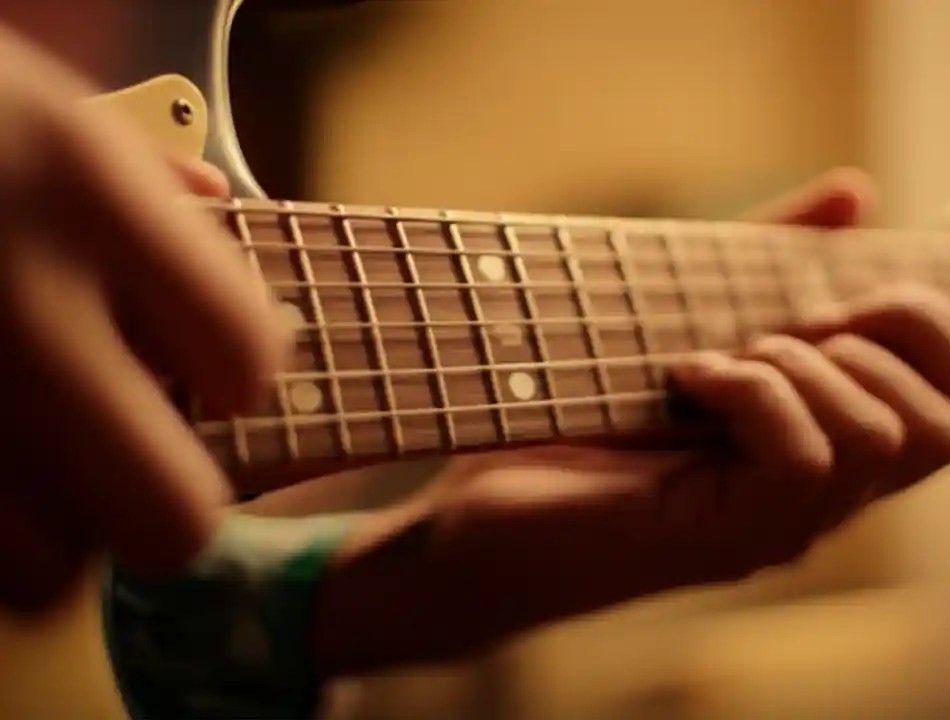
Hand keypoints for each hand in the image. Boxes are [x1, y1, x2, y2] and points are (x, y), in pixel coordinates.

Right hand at [0, 25, 287, 610]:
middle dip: (173, 498)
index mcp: (72, 184)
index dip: (247, 373)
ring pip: (45, 573)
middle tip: (145, 456)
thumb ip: (139, 175)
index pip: (243, 347)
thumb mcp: (35, 106)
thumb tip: (219, 210)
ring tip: (40, 467)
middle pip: (168, 513)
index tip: (220, 372)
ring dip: (60, 533)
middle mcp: (3, 299)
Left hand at [311, 169, 949, 671]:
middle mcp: (825, 494)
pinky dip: (751, 391)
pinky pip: (805, 455)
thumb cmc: (581, 415)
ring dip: (801, 365)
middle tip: (782, 327)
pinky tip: (687, 380)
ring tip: (720, 359)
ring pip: (884, 436)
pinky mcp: (734, 538)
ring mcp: (785, 524)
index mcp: (827, 441)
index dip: (932, 326)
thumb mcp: (690, 314)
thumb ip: (770, 261)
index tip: (835, 297)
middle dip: (882, 341)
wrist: (481, 513)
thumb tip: (857, 191)